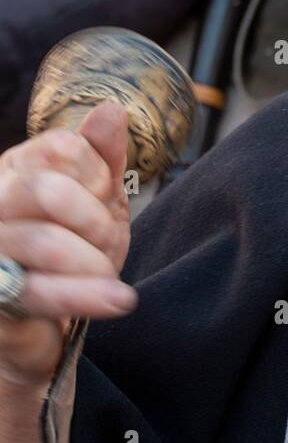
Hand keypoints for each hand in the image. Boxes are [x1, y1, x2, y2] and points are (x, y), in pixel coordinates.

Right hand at [0, 102, 135, 388]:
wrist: (45, 331)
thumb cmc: (69, 258)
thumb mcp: (97, 201)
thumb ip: (102, 156)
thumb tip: (111, 110)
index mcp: (14, 171)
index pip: (63, 148)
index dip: (99, 176)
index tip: (105, 201)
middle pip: (48, 190)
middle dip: (96, 221)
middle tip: (108, 242)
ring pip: (45, 243)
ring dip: (94, 263)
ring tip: (107, 279)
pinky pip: (38, 291)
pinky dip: (85, 296)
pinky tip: (117, 299)